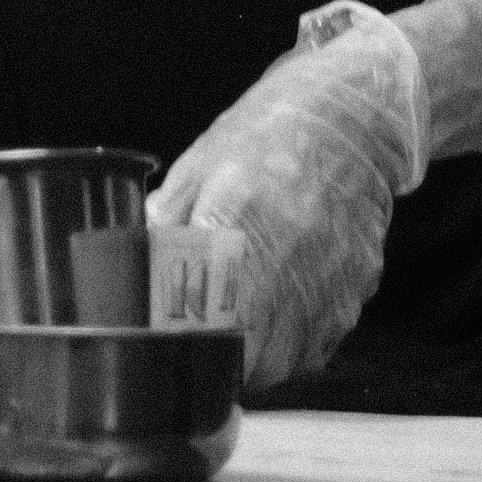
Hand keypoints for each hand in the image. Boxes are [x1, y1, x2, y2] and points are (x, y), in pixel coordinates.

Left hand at [148, 5, 428, 388]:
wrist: (354, 117)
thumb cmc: (268, 135)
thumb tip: (125, 266)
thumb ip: (166, 221)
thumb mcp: (202, 163)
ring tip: (237, 331)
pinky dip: (292, 347)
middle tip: (198, 346)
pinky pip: (317, 349)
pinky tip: (278, 313)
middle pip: (247, 355)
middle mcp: (289, 254)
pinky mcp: (356, 292)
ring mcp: (330, 280)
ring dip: (255, 363)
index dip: (184, 344)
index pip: (206, 313)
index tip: (168, 347)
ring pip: (284, 364)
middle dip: (217, 363)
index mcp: (237, 216)